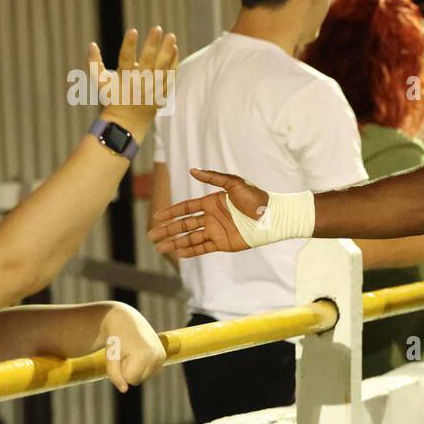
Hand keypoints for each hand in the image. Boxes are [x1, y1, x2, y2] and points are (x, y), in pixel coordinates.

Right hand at [88, 26, 178, 135]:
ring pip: (162, 67)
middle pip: (148, 60)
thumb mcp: (100, 83)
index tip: (133, 30)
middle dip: (153, 44)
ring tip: (171, 36)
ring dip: (167, 51)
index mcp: (124, 79)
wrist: (127, 123)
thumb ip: (94, 63)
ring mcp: (153, 89)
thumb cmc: (112, 99)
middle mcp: (140, 83)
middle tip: (157, 28)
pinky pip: (170, 76)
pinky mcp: (162, 93)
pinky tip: (175, 49)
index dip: (129, 44)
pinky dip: (173, 63)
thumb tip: (91, 44)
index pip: (126, 58)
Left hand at [100, 304, 165, 392]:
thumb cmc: (115, 338)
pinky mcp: (163, 355)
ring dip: (136, 368)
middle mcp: (156, 356)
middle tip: (124, 352)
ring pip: (145, 376)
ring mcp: (161, 356)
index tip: (119, 354)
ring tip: (131, 352)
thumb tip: (124, 390)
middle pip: (139, 380)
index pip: (131, 380)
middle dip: (128, 370)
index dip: (121, 370)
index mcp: (144, 356)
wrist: (124, 320)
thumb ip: (115, 375)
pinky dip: (143, 366)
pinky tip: (139, 352)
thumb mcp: (111, 357)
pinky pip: (150, 371)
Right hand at [148, 168, 268, 257]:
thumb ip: (213, 177)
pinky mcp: (223, 243)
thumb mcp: (234, 183)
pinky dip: (190, 251)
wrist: (272, 217)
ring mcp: (216, 231)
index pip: (185, 208)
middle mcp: (211, 217)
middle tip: (151, 236)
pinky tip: (178, 253)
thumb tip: (192, 170)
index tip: (156, 217)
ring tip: (159, 248)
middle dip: (167, 230)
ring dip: (174, 243)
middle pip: (183, 224)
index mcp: (211, 202)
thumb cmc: (256, 198)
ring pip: (190, 238)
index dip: (170, 213)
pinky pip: (203, 247)